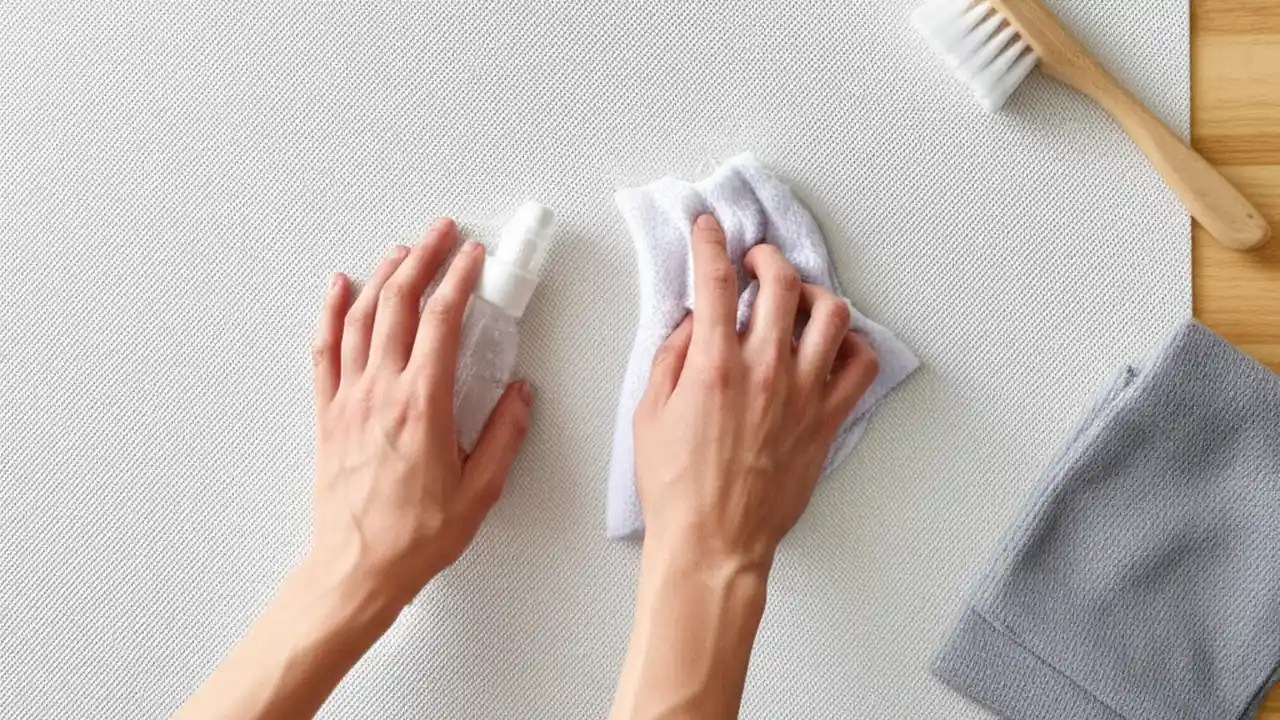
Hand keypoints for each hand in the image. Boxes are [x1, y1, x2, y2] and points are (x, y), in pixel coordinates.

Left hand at [309, 218, 532, 609]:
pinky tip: (340, 288)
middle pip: (399, 305)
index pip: (442, 321)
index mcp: (421, 405)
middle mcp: (380, 392)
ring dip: (383, 276)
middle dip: (423, 258)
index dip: (459, 279)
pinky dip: (332, 312)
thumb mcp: (480, 490)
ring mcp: (347, 399)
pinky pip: (324, 349)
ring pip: (362, 318)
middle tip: (441, 233)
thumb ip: (504, 435)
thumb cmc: (415, 536)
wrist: (357, 569)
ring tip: (403, 250)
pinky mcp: (327, 413)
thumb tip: (519, 393)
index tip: (474, 256)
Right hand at [610, 214, 877, 719]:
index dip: (710, 241)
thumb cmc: (676, 488)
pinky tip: (832, 344)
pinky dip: (852, 344)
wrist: (713, 544)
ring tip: (796, 299)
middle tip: (754, 260)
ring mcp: (803, 394)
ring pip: (831, 315)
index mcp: (714, 366)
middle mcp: (765, 371)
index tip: (708, 225)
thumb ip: (670, 357)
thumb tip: (691, 322)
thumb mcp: (649, 413)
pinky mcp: (827, 420)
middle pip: (781, 282)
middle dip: (765, 256)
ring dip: (812, 295)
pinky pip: (861, 366)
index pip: (714, 280)